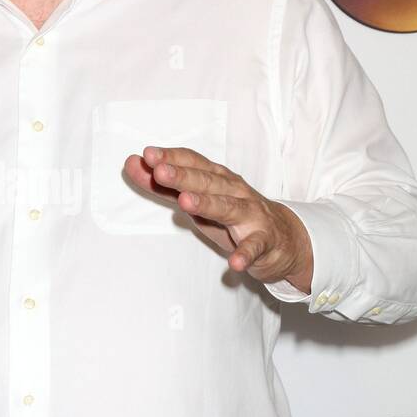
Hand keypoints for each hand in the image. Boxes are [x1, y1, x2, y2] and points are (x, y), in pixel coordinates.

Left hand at [122, 146, 312, 292]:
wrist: (284, 239)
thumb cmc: (234, 216)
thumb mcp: (198, 201)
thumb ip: (164, 186)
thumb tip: (132, 164)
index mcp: (218, 179)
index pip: (194, 162)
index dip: (172, 158)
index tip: (148, 154)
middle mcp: (235, 192)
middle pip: (208, 181)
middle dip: (184, 176)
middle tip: (160, 171)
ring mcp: (252, 216)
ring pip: (229, 207)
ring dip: (208, 204)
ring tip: (185, 202)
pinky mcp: (265, 242)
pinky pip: (255, 247)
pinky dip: (245, 254)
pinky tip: (235, 263)